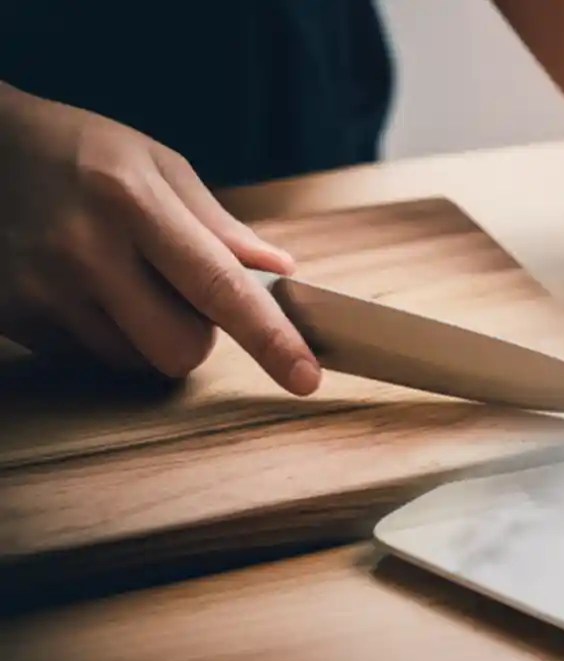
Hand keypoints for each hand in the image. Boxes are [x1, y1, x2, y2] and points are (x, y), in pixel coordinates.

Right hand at [0, 84, 319, 393]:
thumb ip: (219, 225)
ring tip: (120, 279)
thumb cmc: (78, 152)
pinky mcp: (12, 318)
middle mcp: (82, 250)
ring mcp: (40, 290)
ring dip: (149, 336)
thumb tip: (279, 273)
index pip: (217, 286)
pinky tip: (82, 288)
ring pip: (136, 363)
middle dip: (198, 336)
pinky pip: (91, 359)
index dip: (269, 337)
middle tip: (180, 293)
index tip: (306, 376)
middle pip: (179, 349)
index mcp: (131, 200)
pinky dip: (106, 335)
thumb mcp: (154, 163)